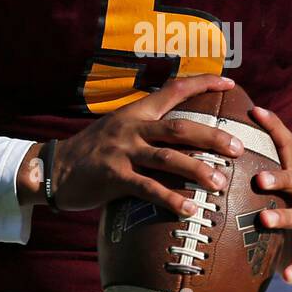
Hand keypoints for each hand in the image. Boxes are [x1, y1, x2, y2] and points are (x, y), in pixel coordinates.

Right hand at [17, 74, 243, 213]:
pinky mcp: (113, 176)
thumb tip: (185, 134)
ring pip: (168, 158)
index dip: (203, 83)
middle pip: (180, 128)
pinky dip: (170, 199)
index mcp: (136, 112)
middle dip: (212, 136)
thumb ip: (148, 129)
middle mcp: (132, 127)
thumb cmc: (93, 152)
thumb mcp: (120, 130)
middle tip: (238, 148)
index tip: (231, 81)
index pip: (174, 89)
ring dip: (197, 170)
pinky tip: (189, 210)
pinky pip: (147, 188)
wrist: (53, 168)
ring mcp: (122, 151)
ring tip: (220, 183)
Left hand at [250, 104, 291, 284]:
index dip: (273, 126)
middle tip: (259, 178)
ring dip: (283, 217)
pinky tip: (286, 276)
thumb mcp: (272, 192)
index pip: (285, 146)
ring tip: (266, 220)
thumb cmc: (283, 215)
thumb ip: (248, 174)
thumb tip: (205, 148)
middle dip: (279, 177)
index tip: (255, 110)